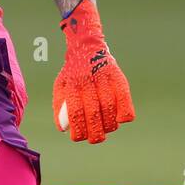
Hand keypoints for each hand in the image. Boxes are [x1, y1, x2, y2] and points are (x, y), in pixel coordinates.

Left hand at [52, 0, 135, 142]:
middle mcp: (88, 82)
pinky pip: (125, 100)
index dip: (79, 130)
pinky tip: (121, 120)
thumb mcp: (60, 85)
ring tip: (107, 128)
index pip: (76, 113)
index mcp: (72, 85)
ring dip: (110, 125)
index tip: (79, 138)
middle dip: (96, 133)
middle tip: (96, 139)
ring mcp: (104, 79)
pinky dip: (125, 113)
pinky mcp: (118, 78)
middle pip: (94, 114)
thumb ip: (59, 106)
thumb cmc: (72, 71)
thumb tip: (63, 129)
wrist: (86, 46)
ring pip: (110, 109)